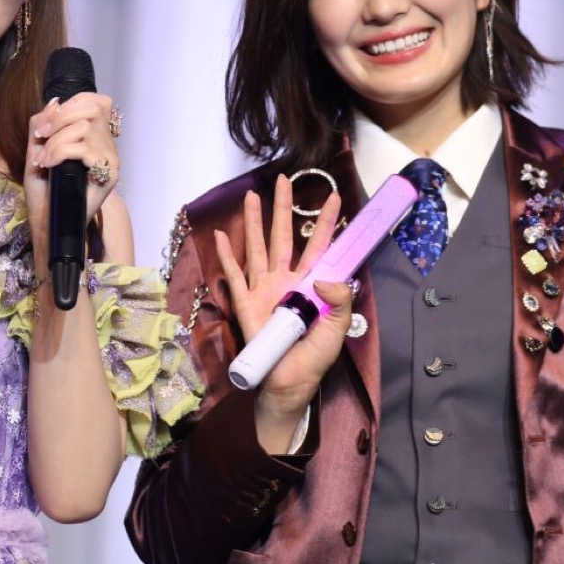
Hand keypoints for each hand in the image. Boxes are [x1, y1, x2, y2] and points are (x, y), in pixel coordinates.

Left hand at [23, 91, 120, 272]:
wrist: (48, 222)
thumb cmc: (44, 189)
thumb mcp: (37, 149)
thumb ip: (43, 124)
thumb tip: (54, 102)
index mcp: (94, 136)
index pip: (94, 102)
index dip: (68, 105)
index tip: (44, 127)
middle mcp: (107, 145)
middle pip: (92, 109)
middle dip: (60, 118)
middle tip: (40, 137)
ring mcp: (110, 160)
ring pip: (84, 128)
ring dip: (55, 141)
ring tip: (42, 159)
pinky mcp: (108, 175)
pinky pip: (84, 149)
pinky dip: (60, 153)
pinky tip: (48, 165)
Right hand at [216, 176, 349, 423]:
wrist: (288, 381)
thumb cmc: (314, 357)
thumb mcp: (338, 329)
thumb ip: (341, 301)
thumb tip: (326, 277)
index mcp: (310, 284)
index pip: (319, 246)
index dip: (326, 223)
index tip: (333, 198)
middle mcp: (285, 280)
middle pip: (283, 237)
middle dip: (284, 209)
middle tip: (283, 181)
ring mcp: (263, 289)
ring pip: (257, 248)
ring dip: (254, 222)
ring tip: (251, 197)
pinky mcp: (245, 303)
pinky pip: (234, 275)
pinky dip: (227, 256)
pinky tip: (222, 236)